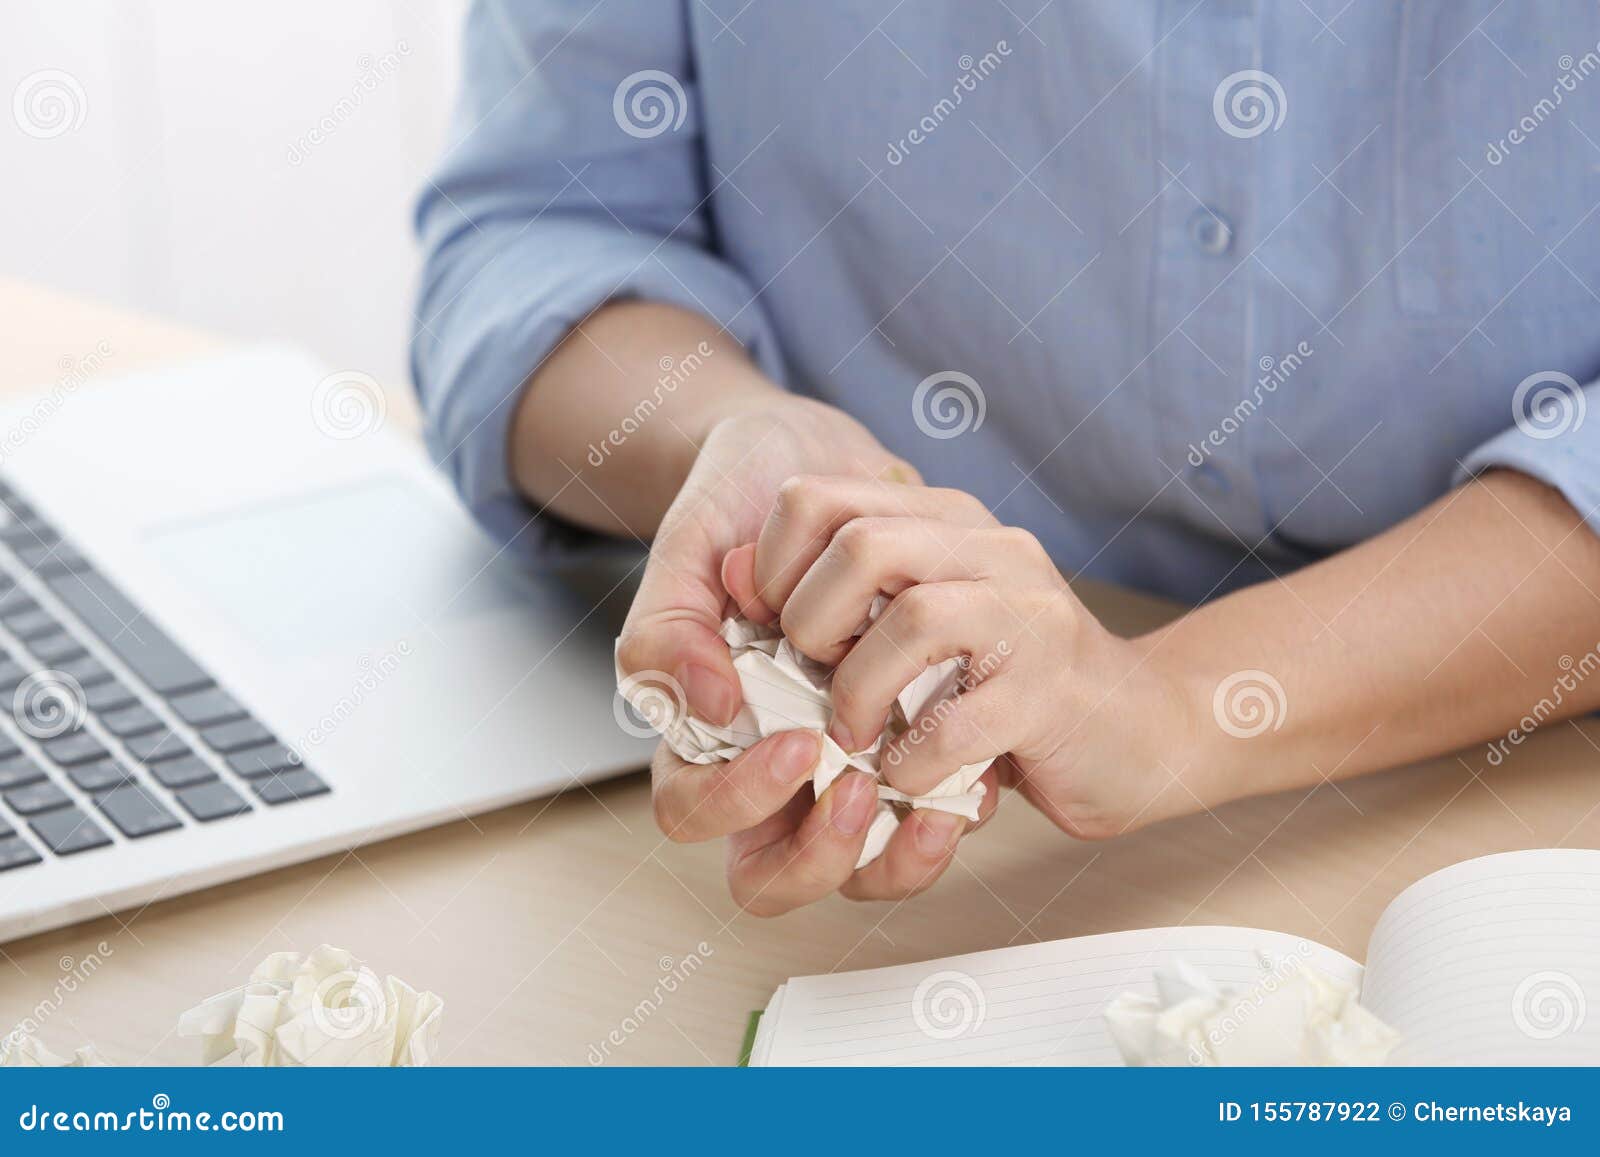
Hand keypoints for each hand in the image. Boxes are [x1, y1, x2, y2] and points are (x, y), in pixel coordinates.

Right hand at [615, 397, 929, 910]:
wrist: (810, 454)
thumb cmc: (737, 502)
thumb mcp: (688, 548)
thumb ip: (670, 629)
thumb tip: (712, 706)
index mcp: (700, 725)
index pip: (692, 811)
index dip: (738, 800)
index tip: (795, 744)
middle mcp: (764, 755)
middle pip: (775, 872)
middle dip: (821, 851)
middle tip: (859, 792)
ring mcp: (833, 759)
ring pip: (852, 867)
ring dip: (889, 852)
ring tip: (931, 803)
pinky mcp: (897, 746)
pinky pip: (915, 818)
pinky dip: (944, 811)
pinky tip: (974, 783)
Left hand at [736, 476, 1205, 861]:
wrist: (1143, 728)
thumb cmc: (1008, 679)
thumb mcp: (919, 619)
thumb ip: (838, 594)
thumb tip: (733, 576)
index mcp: (945, 521)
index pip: (818, 498)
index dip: (772, 569)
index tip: (774, 632)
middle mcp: (989, 550)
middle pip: (861, 545)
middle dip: (812, 624)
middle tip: (814, 680)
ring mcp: (1027, 617)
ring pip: (913, 619)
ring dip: (858, 693)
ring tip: (856, 733)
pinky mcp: (1050, 694)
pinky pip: (957, 722)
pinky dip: (912, 759)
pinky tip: (909, 772)